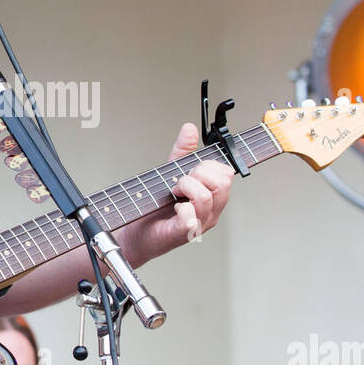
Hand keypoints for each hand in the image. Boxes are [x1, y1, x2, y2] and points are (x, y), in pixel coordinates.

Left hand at [124, 123, 232, 263]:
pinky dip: (181, 208)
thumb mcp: (170, 174)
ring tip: (174, 193)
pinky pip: (191, 217)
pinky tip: (173, 209)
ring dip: (186, 187)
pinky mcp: (184, 233)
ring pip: (207, 196)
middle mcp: (211, 211)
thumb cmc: (155, 208)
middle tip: (180, 182)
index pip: (227, 173)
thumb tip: (189, 129)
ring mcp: (200, 223)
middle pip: (223, 182)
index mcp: (212, 197)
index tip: (191, 169)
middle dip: (199, 173)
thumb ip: (182, 152)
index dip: (209, 165)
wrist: (136, 234)